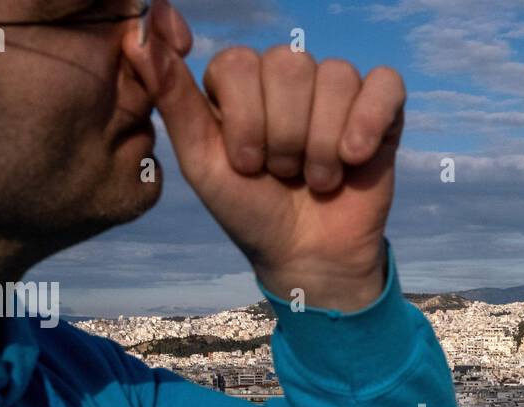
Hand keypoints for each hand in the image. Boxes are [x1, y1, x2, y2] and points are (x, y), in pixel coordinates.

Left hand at [124, 0, 404, 311]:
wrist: (307, 257)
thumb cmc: (251, 212)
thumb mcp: (202, 162)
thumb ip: (171, 97)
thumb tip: (140, 32)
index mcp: (240, 82)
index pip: (238, 63)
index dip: (245, 120)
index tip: (247, 166)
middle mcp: (287, 76)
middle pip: (288, 64)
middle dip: (285, 136)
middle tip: (284, 174)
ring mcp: (336, 89)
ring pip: (335, 76)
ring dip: (322, 144)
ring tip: (317, 179)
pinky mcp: (381, 108)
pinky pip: (384, 85)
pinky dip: (369, 122)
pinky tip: (354, 157)